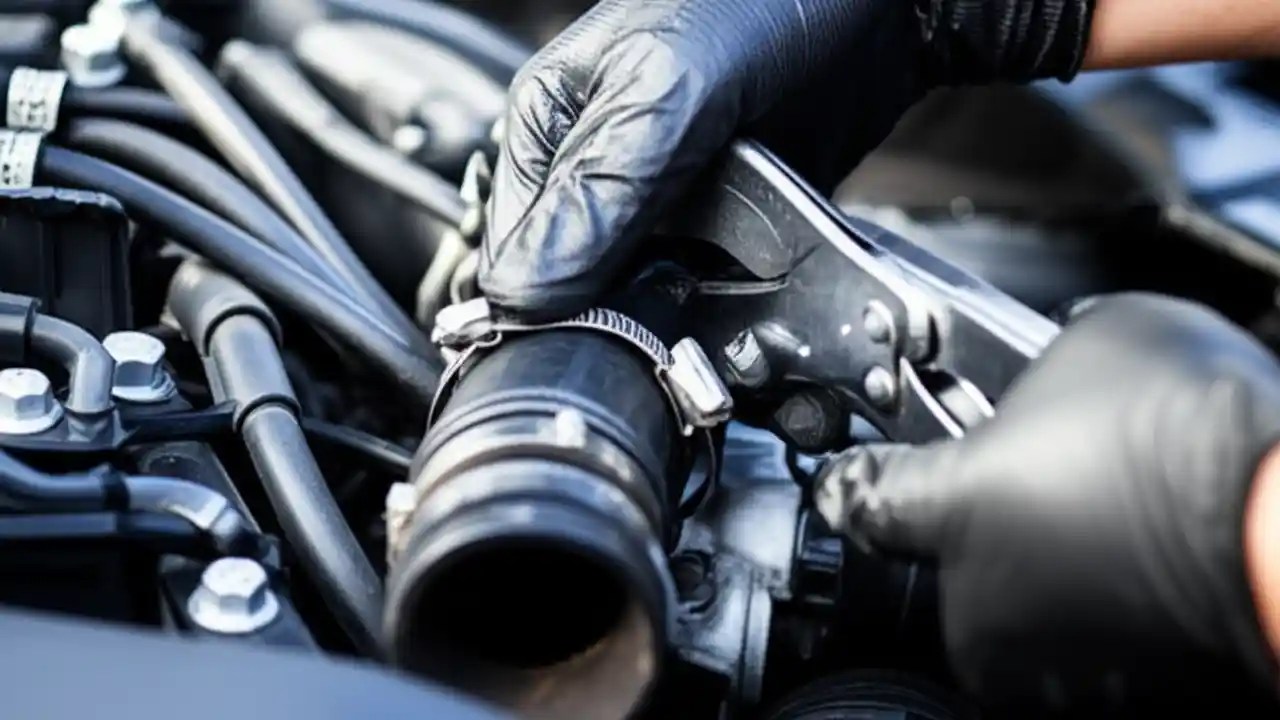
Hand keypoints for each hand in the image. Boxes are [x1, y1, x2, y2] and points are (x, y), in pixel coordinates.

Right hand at [480, 0, 928, 321]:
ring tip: (719, 298)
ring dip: (674, 316)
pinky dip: (724, 307)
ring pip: (638, 300)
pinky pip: (702, 292)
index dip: (553, 307)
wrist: (879, 10)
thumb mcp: (668, 92)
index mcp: (547, 127)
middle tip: (672, 315)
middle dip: (618, 315)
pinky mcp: (720, 224)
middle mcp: (593, 169)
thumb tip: (526, 293)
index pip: (514, 258)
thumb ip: (599, 192)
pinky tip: (750, 294)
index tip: (608, 328)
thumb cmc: (769, 3)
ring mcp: (658, 200)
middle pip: (574, 289)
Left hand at [815, 293, 1279, 712]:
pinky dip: (1109, 610)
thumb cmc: (1197, 432)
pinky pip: (1088, 639)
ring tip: (1120, 523)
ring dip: (1052, 570)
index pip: (864, 498)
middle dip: (990, 525)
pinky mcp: (1116, 700)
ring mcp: (1047, 663)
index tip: (850, 476)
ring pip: (1024, 607)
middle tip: (1054, 483)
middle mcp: (980, 604)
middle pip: (954, 559)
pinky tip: (1152, 564)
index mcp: (951, 508)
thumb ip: (1042, 375)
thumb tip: (1054, 379)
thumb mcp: (1098, 344)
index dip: (858, 477)